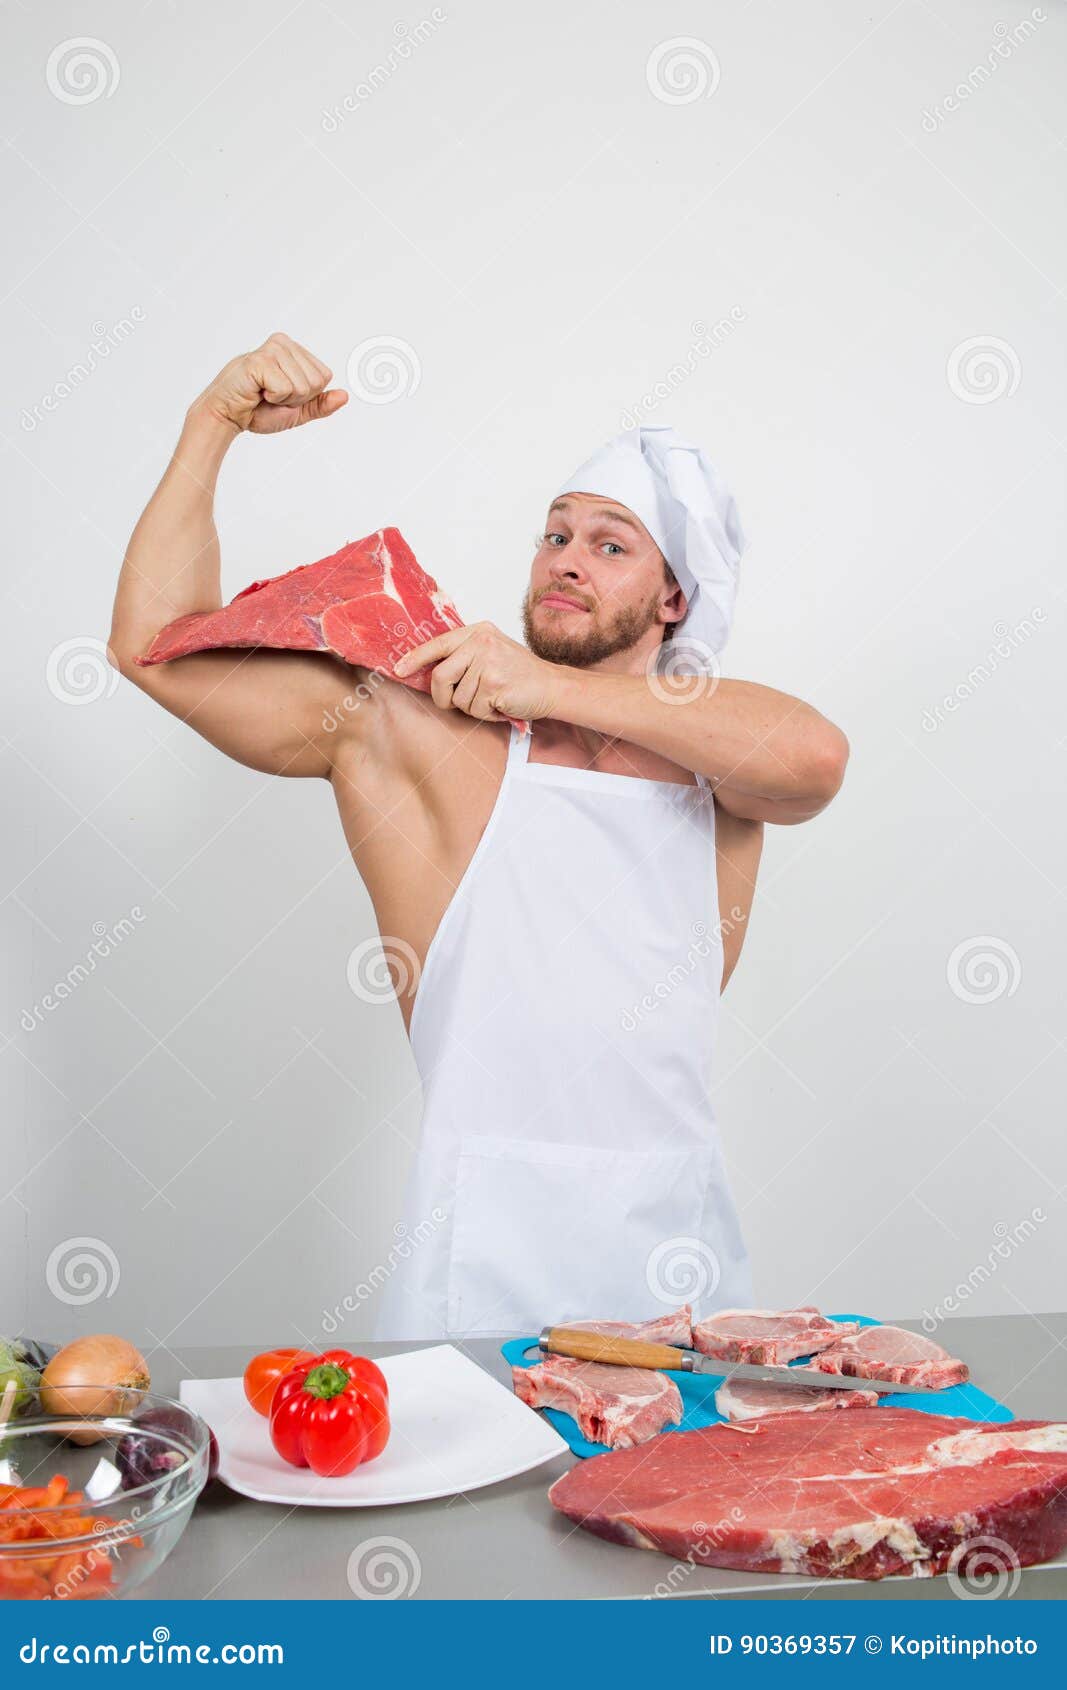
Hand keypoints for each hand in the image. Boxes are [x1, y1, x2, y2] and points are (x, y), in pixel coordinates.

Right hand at [194, 332, 347, 434]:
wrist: (229, 416)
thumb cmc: (258, 410)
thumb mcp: (297, 410)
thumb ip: (320, 404)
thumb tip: (344, 396)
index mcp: (294, 350)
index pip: (324, 377)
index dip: (306, 396)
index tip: (283, 394)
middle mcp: (284, 343)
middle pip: (316, 381)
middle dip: (296, 398)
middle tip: (272, 396)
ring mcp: (272, 349)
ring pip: (303, 386)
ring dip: (284, 399)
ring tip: (264, 393)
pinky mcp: (260, 360)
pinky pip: (286, 389)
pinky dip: (273, 398)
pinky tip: (257, 391)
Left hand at [394, 622, 562, 722]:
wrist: (552, 686)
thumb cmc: (520, 673)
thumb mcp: (492, 651)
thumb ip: (465, 655)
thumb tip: (429, 671)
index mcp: (478, 631)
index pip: (438, 643)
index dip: (415, 658)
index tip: (398, 668)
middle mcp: (482, 642)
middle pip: (440, 676)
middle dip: (444, 697)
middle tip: (457, 702)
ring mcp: (489, 662)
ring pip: (458, 698)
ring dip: (473, 707)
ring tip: (494, 697)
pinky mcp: (495, 684)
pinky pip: (475, 709)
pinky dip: (487, 714)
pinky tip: (502, 704)